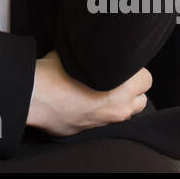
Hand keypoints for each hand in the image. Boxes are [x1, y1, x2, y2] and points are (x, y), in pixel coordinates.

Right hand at [26, 51, 150, 135]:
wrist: (32, 97)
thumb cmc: (54, 73)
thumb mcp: (79, 54)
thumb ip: (96, 55)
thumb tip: (97, 48)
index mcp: (122, 89)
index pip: (147, 78)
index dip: (134, 68)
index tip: (120, 63)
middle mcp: (117, 108)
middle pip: (141, 99)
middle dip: (132, 88)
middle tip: (114, 76)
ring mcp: (103, 122)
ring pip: (125, 113)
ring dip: (120, 102)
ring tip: (101, 89)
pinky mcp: (88, 130)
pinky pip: (103, 120)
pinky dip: (99, 111)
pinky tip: (84, 100)